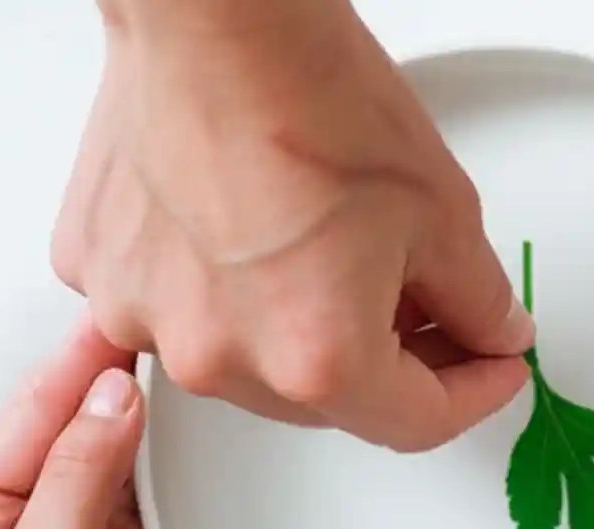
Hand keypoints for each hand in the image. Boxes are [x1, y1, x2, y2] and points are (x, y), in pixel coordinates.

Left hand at [0, 317, 214, 528]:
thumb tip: (108, 399)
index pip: (31, 419)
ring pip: (128, 451)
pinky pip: (166, 490)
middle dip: (116, 376)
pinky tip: (202, 431)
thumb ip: (76, 482)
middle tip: (159, 319)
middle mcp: (28, 523)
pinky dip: (185, 460)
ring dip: (155, 414)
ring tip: (185, 361)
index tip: (119, 314)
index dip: (76, 365)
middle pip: (78, 424)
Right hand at [53, 0, 532, 451]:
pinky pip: (176, 306)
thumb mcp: (442, 211)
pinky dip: (220, 288)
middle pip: (330, 401)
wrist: (216, 17)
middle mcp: (219, 359)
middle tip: (427, 309)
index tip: (490, 370)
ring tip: (330, 254)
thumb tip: (492, 329)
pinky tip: (247, 230)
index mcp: (314, 360)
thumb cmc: (311, 94)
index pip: (416, 424)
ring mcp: (145, 317)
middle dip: (389, 361)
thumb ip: (480, 299)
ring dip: (299, 329)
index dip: (473, 395)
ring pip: (249, 361)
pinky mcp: (101, 272)